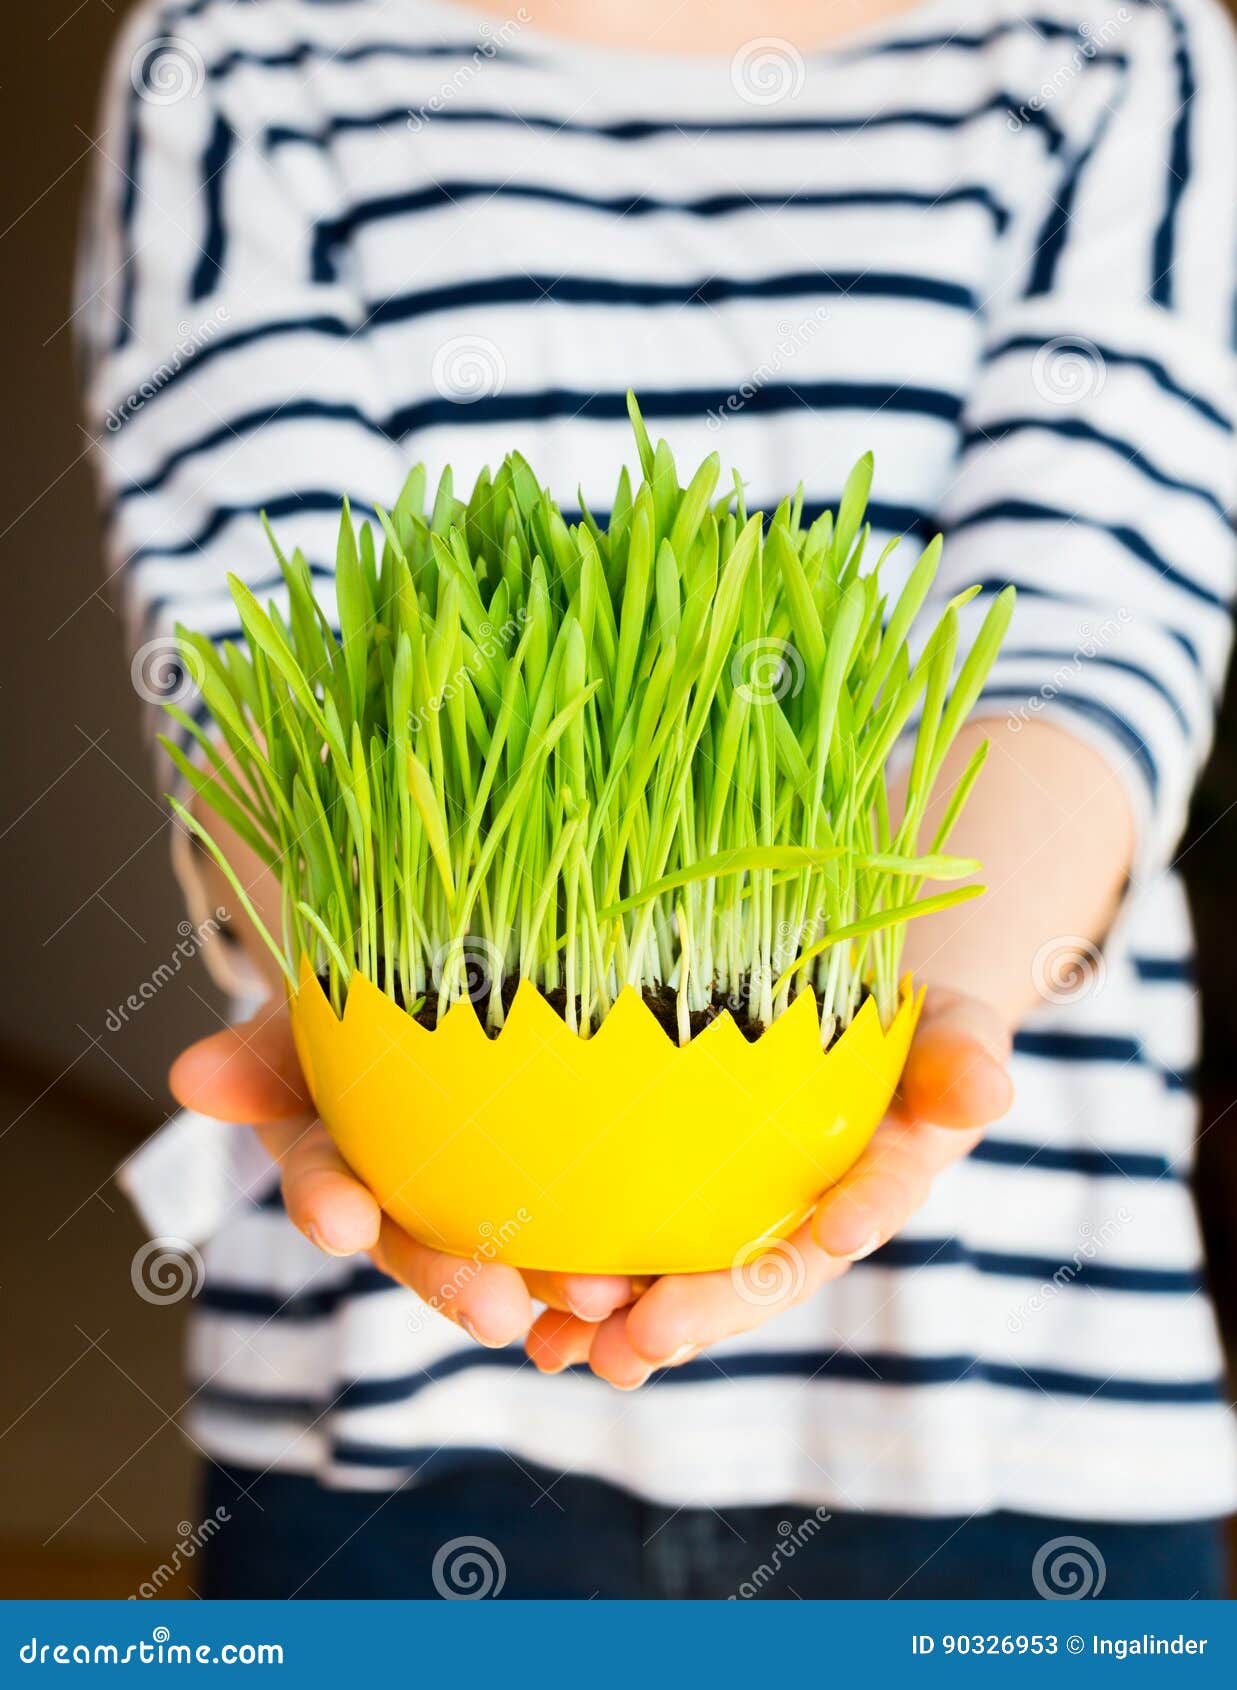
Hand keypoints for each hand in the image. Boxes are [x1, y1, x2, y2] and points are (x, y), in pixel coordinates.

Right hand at [169, 1001, 637, 1344]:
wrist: (444, 985)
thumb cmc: (369, 995)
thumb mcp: (317, 1009)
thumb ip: (267, 1050)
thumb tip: (189, 1080)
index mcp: (338, 1157)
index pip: (323, 1183)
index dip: (328, 1204)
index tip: (342, 1221)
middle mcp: (404, 1200)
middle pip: (422, 1244)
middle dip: (454, 1279)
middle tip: (494, 1310)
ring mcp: (481, 1209)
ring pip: (509, 1259)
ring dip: (548, 1285)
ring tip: (596, 1300)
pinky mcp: (556, 1209)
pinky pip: (579, 1245)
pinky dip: (606, 1275)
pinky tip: (646, 1289)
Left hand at [524, 988, 1012, 1386]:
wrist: (845, 1023)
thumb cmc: (903, 1027)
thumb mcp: (945, 1029)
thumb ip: (960, 1062)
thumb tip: (990, 1093)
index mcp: (879, 1179)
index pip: (875, 1198)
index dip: (858, 1216)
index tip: (840, 1229)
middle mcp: (809, 1222)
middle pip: (762, 1272)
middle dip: (708, 1308)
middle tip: (646, 1338)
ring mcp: (743, 1228)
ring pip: (691, 1287)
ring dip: (633, 1324)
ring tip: (571, 1347)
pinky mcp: (681, 1218)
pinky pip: (636, 1263)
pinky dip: (590, 1305)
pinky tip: (540, 1332)